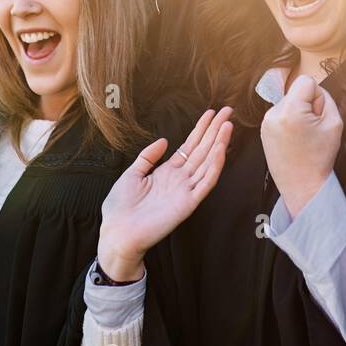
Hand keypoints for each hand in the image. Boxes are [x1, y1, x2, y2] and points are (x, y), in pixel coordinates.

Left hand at [97, 107, 233, 280]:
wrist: (117, 234)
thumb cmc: (121, 208)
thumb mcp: (132, 174)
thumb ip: (148, 157)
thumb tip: (164, 140)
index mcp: (167, 172)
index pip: (189, 146)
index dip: (201, 130)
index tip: (211, 113)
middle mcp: (180, 179)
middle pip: (202, 150)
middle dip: (215, 130)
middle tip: (228, 111)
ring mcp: (186, 190)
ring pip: (208, 163)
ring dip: (219, 144)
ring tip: (228, 125)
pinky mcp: (188, 203)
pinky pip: (205, 183)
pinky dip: (214, 167)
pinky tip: (220, 150)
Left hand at [260, 74, 341, 216]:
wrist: (302, 185)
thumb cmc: (320, 157)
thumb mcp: (334, 123)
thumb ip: (326, 99)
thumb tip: (314, 91)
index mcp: (290, 111)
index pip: (306, 81)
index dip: (317, 97)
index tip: (317, 117)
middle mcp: (273, 114)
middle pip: (296, 91)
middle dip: (307, 105)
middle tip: (312, 130)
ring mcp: (266, 122)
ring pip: (288, 102)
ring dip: (298, 114)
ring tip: (302, 137)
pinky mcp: (263, 130)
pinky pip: (281, 114)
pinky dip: (289, 122)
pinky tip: (294, 140)